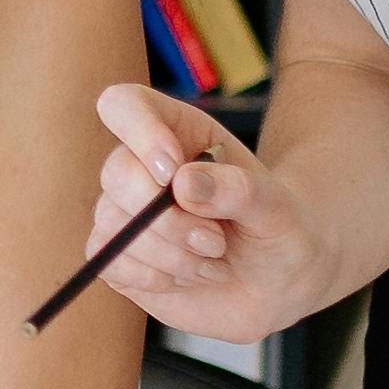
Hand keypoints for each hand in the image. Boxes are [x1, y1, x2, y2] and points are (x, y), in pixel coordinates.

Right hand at [75, 83, 334, 339]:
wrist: (276, 283)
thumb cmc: (277, 232)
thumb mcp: (277, 208)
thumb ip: (238, 189)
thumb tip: (183, 183)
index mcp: (178, 132)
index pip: (125, 105)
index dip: (140, 131)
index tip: (173, 171)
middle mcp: (143, 168)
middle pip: (116, 173)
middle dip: (168, 219)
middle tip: (215, 242)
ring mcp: (125, 213)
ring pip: (115, 224)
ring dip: (171, 255)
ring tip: (214, 261)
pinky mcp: (118, 255)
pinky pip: (111, 261)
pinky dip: (155, 277)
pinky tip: (189, 277)